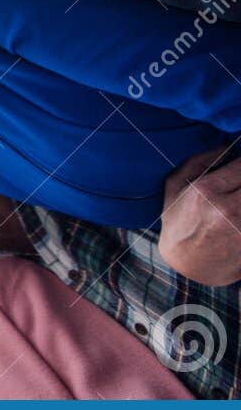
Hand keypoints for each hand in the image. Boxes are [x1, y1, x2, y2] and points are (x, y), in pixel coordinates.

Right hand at [158, 147, 240, 285]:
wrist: (188, 265)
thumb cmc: (180, 222)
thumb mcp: (175, 187)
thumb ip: (197, 161)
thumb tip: (224, 144)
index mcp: (205, 192)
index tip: (240, 165)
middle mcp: (227, 209)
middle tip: (238, 185)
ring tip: (237, 197)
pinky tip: (239, 213)